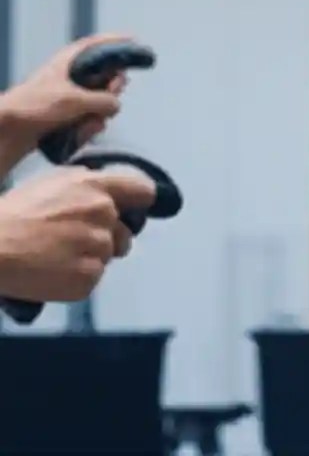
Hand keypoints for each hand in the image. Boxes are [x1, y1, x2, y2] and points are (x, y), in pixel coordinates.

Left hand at [0, 33, 132, 154]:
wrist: (7, 131)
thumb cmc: (35, 107)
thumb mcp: (76, 101)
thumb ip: (104, 100)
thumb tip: (115, 105)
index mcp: (68, 62)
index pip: (96, 44)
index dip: (116, 41)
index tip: (135, 40)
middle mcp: (69, 77)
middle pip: (105, 76)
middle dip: (112, 89)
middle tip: (115, 91)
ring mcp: (67, 97)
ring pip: (99, 103)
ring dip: (98, 116)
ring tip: (86, 125)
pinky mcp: (64, 117)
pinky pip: (88, 120)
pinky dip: (88, 128)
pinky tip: (79, 134)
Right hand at [0, 167, 154, 301]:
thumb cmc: (12, 215)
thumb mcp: (50, 183)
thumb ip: (86, 186)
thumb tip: (111, 195)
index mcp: (93, 185)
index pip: (143, 191)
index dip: (139, 202)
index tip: (134, 210)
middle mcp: (102, 212)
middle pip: (124, 232)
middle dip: (105, 238)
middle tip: (70, 241)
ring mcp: (97, 246)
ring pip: (108, 255)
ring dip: (90, 257)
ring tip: (55, 255)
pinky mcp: (88, 276)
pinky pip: (94, 278)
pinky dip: (77, 278)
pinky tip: (52, 271)